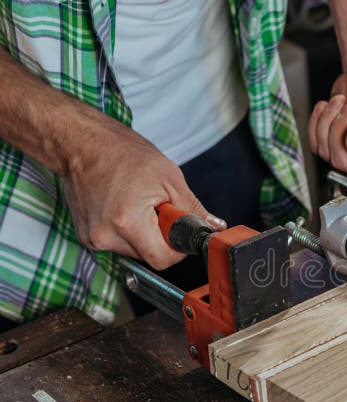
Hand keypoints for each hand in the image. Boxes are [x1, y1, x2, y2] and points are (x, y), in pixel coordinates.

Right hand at [62, 124, 225, 269]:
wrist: (79, 142)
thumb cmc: (121, 152)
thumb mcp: (170, 178)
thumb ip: (194, 209)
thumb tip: (213, 227)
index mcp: (127, 222)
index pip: (163, 259)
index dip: (178, 248)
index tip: (181, 230)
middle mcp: (105, 236)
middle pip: (149, 255)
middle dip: (161, 236)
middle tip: (158, 208)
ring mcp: (92, 238)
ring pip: (135, 250)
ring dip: (144, 232)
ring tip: (137, 203)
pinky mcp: (86, 236)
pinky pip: (119, 242)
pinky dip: (127, 229)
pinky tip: (123, 206)